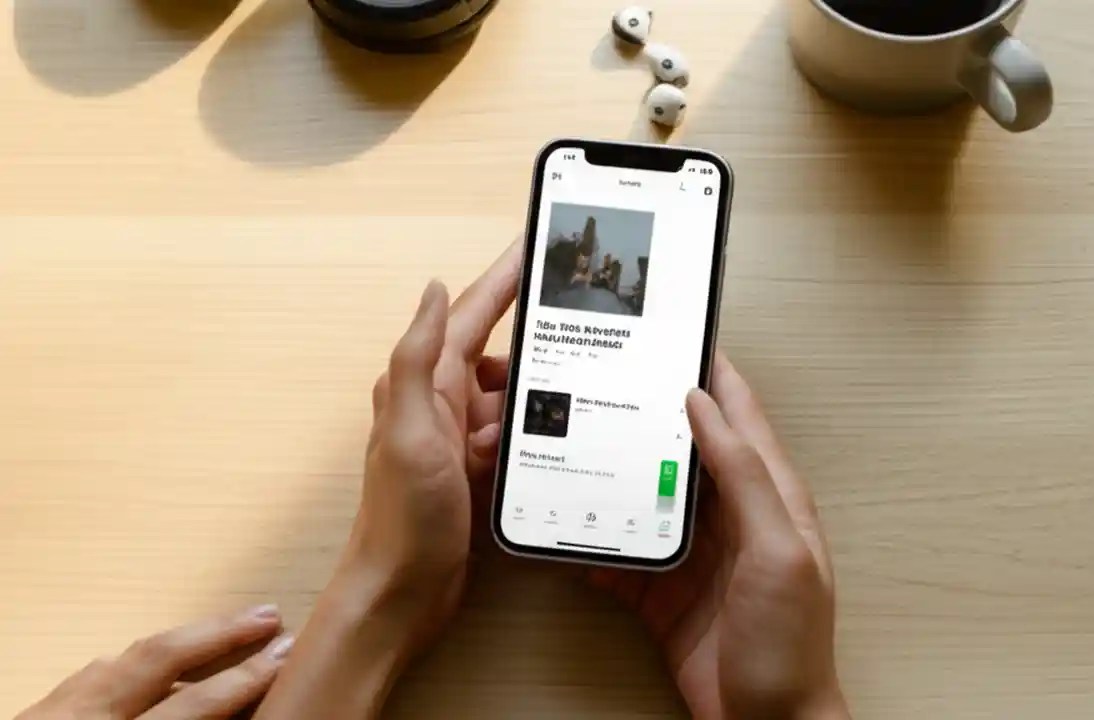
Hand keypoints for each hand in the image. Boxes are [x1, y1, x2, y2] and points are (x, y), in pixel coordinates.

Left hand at [20, 605, 290, 719]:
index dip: (246, 680)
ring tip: (220, 633)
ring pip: (117, 660)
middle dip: (220, 634)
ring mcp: (47, 714)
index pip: (193, 705)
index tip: (285, 657)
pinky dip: (127, 668)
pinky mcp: (28, 717)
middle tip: (268, 617)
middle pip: (158, 658)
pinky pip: (85, 679)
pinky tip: (143, 670)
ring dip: (176, 643)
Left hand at [252, 244, 520, 719]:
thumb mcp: (409, 430)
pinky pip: (511, 433)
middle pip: (495, 350)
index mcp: (425, 385)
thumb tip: (431, 290)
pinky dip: (529, 432)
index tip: (534, 246)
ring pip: (509, 395)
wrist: (402, 592)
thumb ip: (416, 359)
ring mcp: (457, 437)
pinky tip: (547, 442)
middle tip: (577, 317)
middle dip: (531, 334)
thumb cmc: (403, 517)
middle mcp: (439, 403)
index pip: (471, 314)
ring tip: (566, 396)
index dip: (503, 277)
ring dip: (533, 394)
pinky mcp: (473, 468)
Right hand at [589, 353, 848, 719]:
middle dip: (643, 420)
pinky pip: (622, 553)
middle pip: (681, 451)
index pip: (738, 415)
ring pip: (646, 496)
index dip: (709, 373)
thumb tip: (708, 406)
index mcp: (769, 495)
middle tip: (601, 386)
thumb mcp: (776, 549)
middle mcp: (731, 517)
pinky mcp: (665, 593)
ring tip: (571, 448)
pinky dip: (594, 541)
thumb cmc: (789, 645)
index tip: (673, 337)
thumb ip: (744, 475)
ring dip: (612, 476)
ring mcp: (696, 554)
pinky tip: (566, 529)